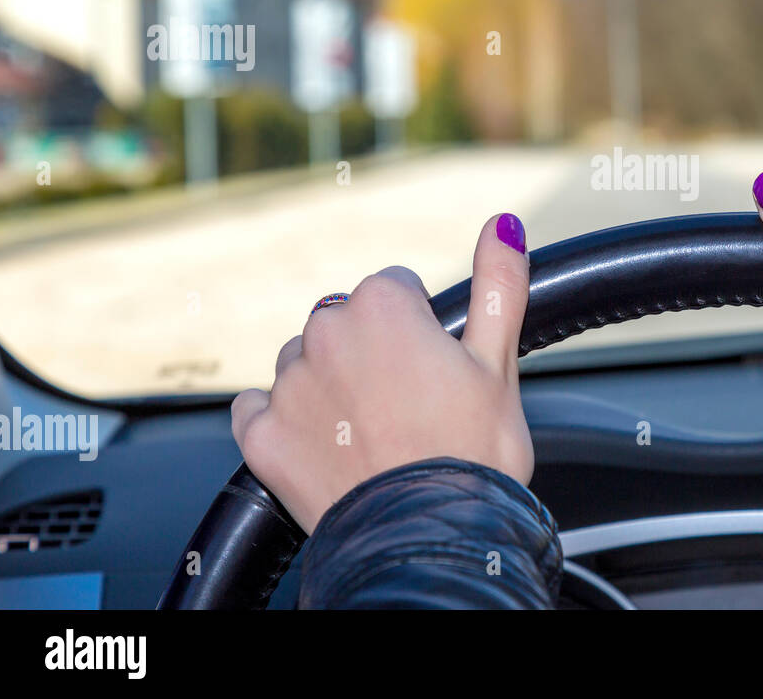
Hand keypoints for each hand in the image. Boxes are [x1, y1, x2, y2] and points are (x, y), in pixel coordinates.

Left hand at [231, 213, 533, 533]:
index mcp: (382, 306)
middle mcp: (324, 333)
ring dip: (328, 385)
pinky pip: (258, 408)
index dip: (424, 333)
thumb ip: (499, 285)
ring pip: (304, 363)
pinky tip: (323, 445)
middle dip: (372, 353)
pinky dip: (282, 421)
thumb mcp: (499, 363)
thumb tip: (504, 224)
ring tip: (370, 433)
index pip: (398, 291)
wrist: (429, 539)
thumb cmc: (472, 454)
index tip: (437, 373)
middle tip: (410, 407)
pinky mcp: (261, 435)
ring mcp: (288, 386)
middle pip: (347, 323)